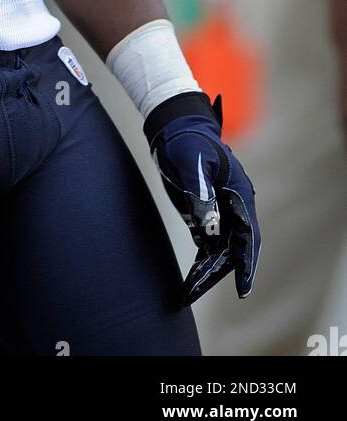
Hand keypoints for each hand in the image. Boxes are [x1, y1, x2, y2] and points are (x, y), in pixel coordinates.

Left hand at [144, 90, 260, 305]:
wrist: (173, 128)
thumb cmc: (187, 141)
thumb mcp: (191, 163)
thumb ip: (201, 195)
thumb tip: (211, 229)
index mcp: (238, 193)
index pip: (248, 234)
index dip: (247, 262)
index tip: (242, 287)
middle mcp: (233, 206)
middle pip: (233, 247)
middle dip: (220, 272)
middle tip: (198, 291)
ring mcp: (218, 211)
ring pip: (219, 248)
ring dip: (207, 269)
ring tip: (188, 291)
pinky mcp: (202, 213)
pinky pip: (205, 242)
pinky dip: (200, 260)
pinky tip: (190, 277)